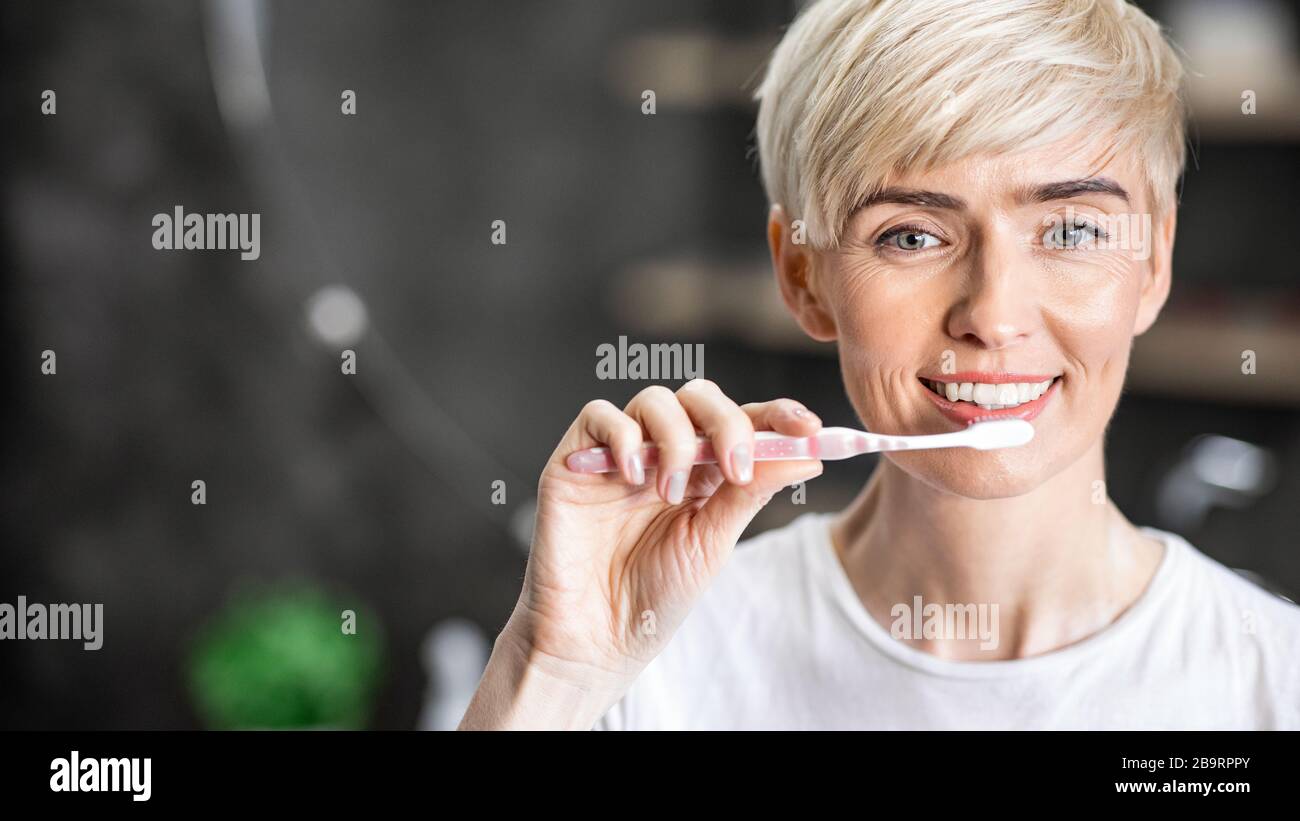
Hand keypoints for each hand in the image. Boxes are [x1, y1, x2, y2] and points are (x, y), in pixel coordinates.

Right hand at [463, 379, 822, 728]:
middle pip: (700, 398)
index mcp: (705, 471)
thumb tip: (809, 455)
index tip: (809, 427)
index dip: (777, 414)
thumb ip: (752, 491)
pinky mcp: (576, 459)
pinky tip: (632, 476)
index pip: (743, 421)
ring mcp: (620, 453)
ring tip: (671, 492)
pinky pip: (599, 415)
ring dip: (677, 440)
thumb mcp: (713, 541)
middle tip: (736, 468)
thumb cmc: (655, 596)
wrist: (596, 636)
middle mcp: (664, 453)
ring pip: (655, 400)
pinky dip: (624, 437)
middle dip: (728, 422)